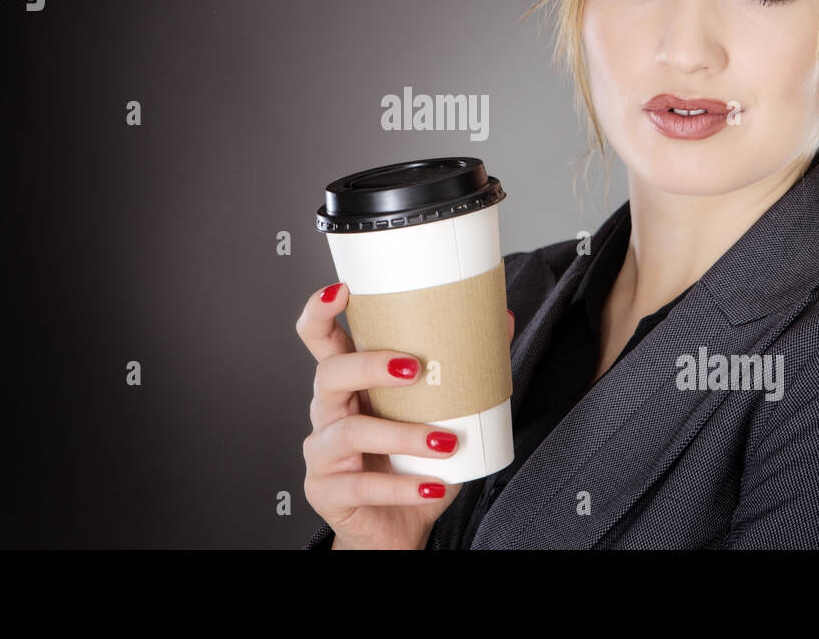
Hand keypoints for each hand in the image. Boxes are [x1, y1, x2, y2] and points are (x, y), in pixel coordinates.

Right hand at [297, 280, 513, 548]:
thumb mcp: (440, 415)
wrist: (395, 529)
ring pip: (351, 431)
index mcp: (350, 385)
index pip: (319, 338)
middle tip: (413, 368)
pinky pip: (362, 486)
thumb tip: (499, 321)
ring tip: (444, 440)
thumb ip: (464, 372)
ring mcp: (323, 453)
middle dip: (368, 365)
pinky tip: (432, 485)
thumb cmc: (411, 466)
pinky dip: (402, 486)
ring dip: (402, 434)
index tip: (342, 290)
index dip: (320, 310)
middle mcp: (330, 412)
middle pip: (328, 374)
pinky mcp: (328, 491)